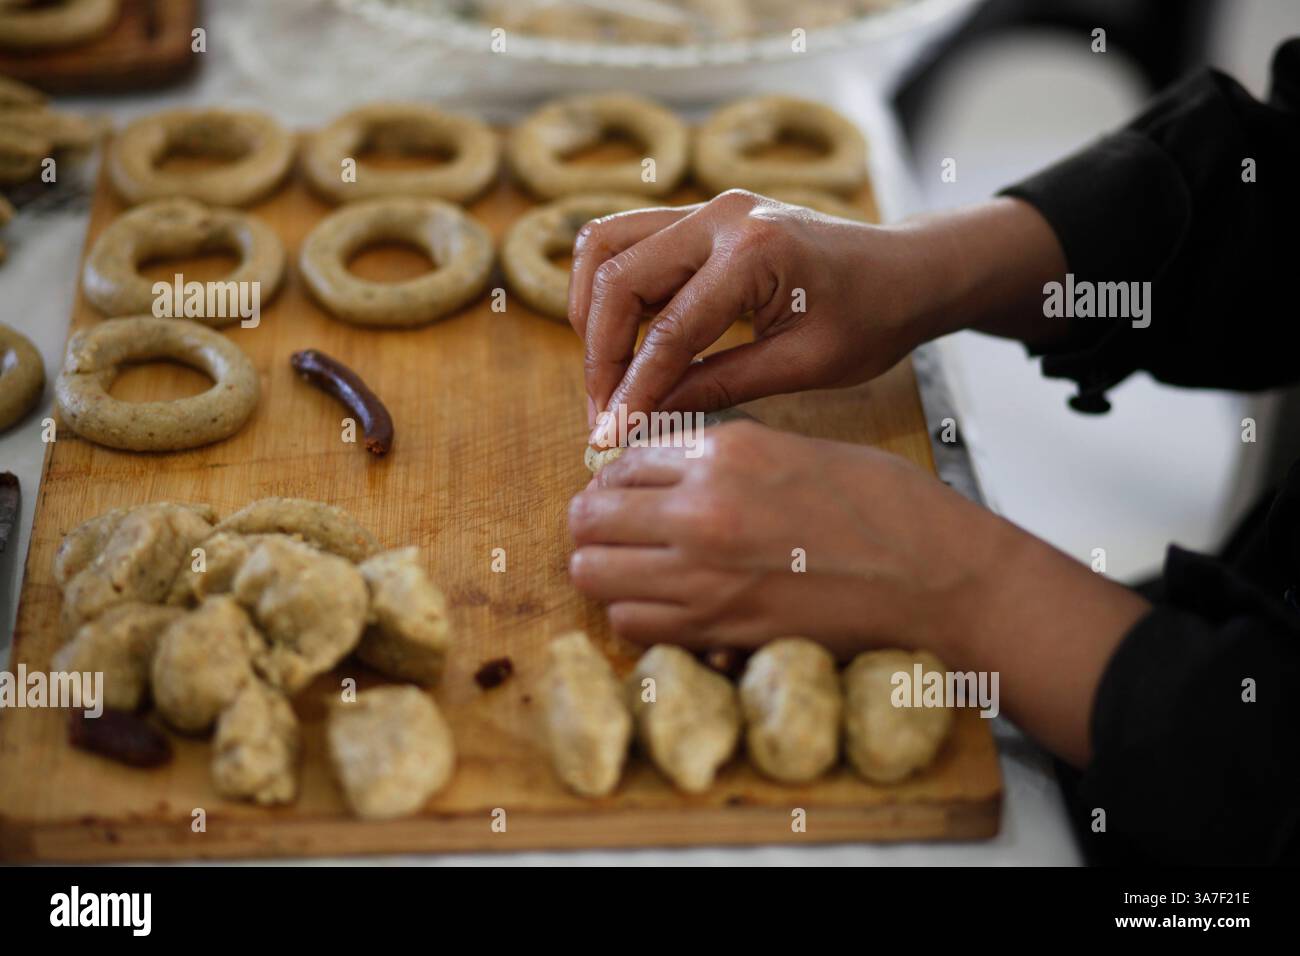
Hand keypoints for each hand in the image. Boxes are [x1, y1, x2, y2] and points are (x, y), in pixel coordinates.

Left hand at [568, 421, 1000, 654]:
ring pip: (592, 574)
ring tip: (633, 568)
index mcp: (726, 453)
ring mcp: (705, 576)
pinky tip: (664, 603)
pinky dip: (635, 614)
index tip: (623, 493)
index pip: (620, 462)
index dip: (614, 480)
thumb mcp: (794, 449)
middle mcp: (702, 511)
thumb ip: (718, 458)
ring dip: (606, 569)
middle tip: (614, 531)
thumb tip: (660, 469)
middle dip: (593, 523)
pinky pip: (631, 624)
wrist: (938, 576)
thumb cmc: (884, 508)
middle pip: (587, 518)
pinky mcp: (719, 631)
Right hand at [569, 189, 936, 439]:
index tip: (609, 437)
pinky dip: (609, 288)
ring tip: (608, 373)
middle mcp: (722, 216)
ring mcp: (707, 208)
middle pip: (618, 279)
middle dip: (602, 355)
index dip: (633, 391)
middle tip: (603, 413)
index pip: (669, 331)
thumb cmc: (873, 318)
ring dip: (592, 312)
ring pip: (605, 246)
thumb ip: (720, 388)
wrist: (906, 270)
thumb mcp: (805, 366)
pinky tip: (623, 337)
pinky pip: (627, 240)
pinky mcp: (700, 217)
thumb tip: (645, 420)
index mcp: (758, 252)